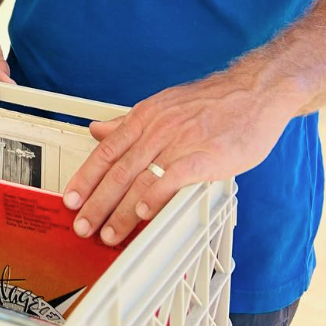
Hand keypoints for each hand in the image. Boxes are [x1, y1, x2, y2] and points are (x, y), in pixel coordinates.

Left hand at [62, 71, 295, 245]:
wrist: (254, 91)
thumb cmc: (213, 102)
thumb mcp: (163, 105)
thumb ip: (128, 122)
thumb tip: (97, 129)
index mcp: (145, 118)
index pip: (106, 151)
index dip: (86, 177)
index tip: (70, 198)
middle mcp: (156, 130)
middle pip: (117, 170)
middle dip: (96, 201)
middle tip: (82, 225)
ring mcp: (179, 143)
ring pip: (140, 179)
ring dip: (119, 211)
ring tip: (107, 233)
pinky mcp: (204, 157)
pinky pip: (173, 180)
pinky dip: (155, 198)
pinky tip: (143, 216)